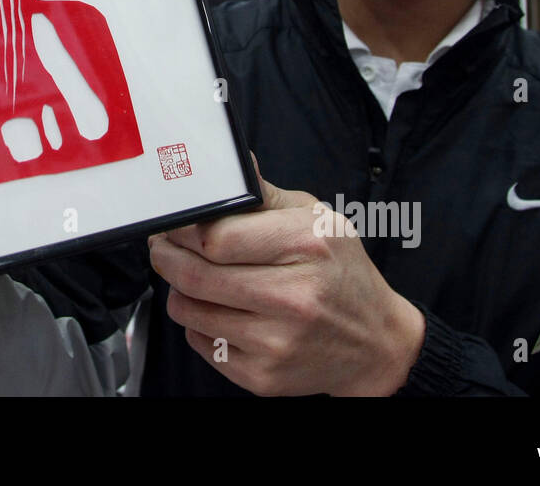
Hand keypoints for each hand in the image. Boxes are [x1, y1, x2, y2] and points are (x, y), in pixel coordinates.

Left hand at [148, 156, 424, 395]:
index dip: (182, 230)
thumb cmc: (342, 274)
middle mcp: (294, 296)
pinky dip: (199, 325)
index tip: (173, 225)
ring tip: (193, 279)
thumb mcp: (316, 219)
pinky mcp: (263, 375)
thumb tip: (228, 164)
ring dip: (179, 291)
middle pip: (195, 275)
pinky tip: (219, 312)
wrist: (376, 343)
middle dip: (166, 257)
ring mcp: (277, 341)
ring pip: (188, 310)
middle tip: (162, 248)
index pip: (215, 237)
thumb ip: (264, 195)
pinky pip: (201, 343)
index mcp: (306, 245)